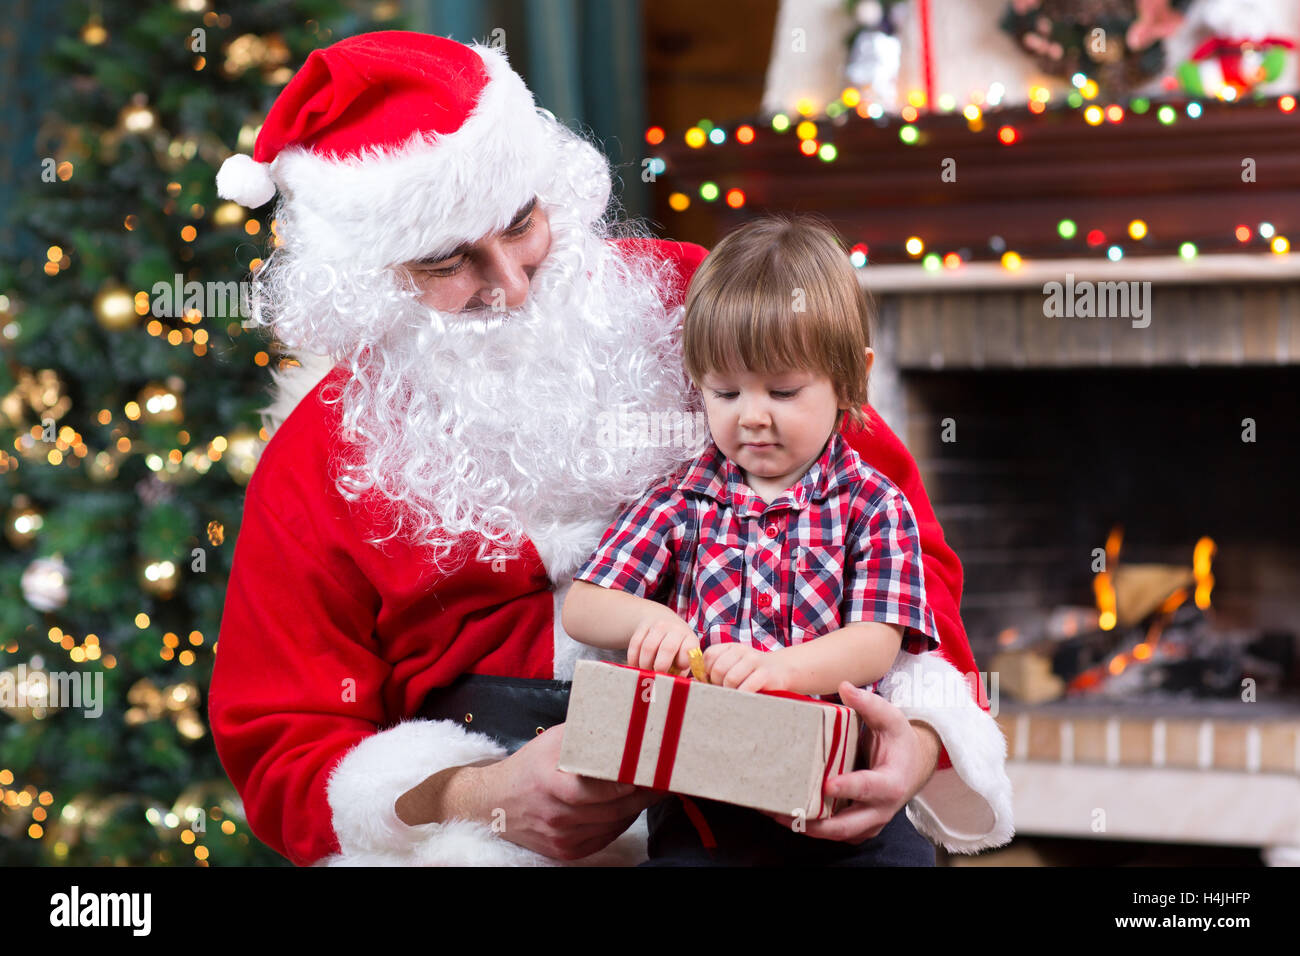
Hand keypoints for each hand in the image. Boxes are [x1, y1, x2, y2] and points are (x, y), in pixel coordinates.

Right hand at [479, 724, 664, 860]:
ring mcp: (562, 837)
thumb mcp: (552, 742)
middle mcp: (556, 815)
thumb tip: (621, 719)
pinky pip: (605, 836)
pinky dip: (622, 821)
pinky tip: (631, 805)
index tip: (649, 773)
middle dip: (643, 794)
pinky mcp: (567, 851)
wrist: (495, 804)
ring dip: (637, 807)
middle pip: (612, 808)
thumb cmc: (528, 767)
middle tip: (666, 778)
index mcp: (549, 784)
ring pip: (614, 823)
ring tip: (655, 790)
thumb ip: (585, 735)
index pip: (593, 790)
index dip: (623, 784)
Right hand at [627, 612, 700, 673]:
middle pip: (667, 649)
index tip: (676, 670)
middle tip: (657, 676)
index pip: (687, 651)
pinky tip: (636, 666)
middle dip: (660, 667)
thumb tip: (672, 686)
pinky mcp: (643, 626)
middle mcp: (675, 629)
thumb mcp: (684, 656)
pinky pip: (635, 644)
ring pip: (647, 648)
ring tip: (646, 672)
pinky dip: (633, 659)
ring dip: (645, 665)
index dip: (681, 664)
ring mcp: (658, 626)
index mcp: (689, 639)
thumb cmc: (677, 648)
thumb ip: (680, 672)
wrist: (665, 621)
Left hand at [701, 643, 789, 692]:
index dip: (706, 672)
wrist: (782, 669)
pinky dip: (742, 696)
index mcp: (730, 647)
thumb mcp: (734, 664)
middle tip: (724, 691)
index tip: (712, 682)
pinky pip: (746, 687)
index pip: (708, 656)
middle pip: (718, 669)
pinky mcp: (765, 674)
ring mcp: (754, 660)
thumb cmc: (752, 672)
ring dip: (730, 691)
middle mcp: (741, 650)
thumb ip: (717, 669)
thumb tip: (695, 683)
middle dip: (717, 684)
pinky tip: (745, 697)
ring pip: (730, 679)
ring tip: (735, 694)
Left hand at [759, 681, 939, 841]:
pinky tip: (783, 812)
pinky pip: (830, 831)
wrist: (911, 768)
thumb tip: (845, 687)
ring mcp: (866, 823)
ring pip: (834, 833)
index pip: (868, 788)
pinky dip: (808, 825)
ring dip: (805, 826)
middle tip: (785, 810)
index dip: (848, 788)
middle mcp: (879, 810)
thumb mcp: (891, 719)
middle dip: (815, 822)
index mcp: (890, 784)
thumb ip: (869, 704)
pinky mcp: (855, 828)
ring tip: (774, 812)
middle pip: (846, 826)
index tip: (827, 785)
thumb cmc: (898, 742)